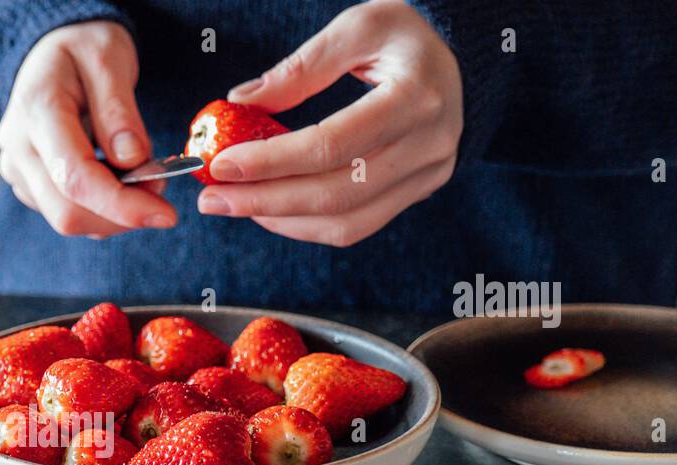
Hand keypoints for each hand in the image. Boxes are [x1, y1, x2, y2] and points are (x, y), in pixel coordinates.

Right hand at [0, 21, 176, 238]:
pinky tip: (120, 178)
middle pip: (68, 213)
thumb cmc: (82, 47)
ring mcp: (18, 170)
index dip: (122, 205)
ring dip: (116, 212)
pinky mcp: (29, 185)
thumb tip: (132, 160)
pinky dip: (104, 208)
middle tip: (162, 185)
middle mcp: (18, 147)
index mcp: (36, 110)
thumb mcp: (109, 58)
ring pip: (70, 219)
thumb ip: (119, 110)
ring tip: (143, 174)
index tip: (166, 214)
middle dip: (123, 214)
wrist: (51, 51)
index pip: (75, 178)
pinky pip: (70, 212)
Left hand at [198, 0, 461, 246]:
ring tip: (234, 204)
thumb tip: (241, 103)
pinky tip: (269, 209)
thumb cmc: (407, 35)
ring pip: (345, 222)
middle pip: (335, 194)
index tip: (221, 164)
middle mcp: (428, 145)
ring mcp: (427, 176)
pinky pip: (355, 226)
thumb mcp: (359, 27)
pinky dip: (305, 225)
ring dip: (281, 221)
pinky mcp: (417, 194)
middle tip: (211, 199)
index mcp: (415, 97)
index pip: (332, 144)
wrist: (466, 57)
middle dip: (264, 201)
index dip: (272, 161)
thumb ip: (302, 66)